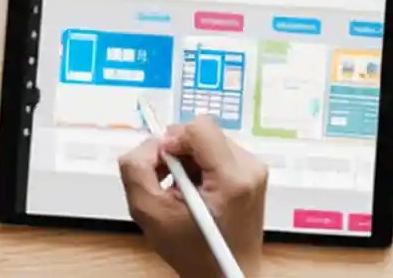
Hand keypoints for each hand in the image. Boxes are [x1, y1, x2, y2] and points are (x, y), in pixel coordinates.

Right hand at [119, 116, 267, 276]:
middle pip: (204, 133)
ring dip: (189, 161)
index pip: (200, 128)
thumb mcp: (149, 213)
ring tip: (183, 191)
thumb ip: (137, 169)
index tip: (164, 163)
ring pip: (209, 142)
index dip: (174, 140)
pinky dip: (201, 167)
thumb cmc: (194, 253)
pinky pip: (218, 153)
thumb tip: (150, 144)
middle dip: (180, 152)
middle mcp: (249, 169)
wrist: (225, 273)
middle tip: (169, 181)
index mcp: (232, 178)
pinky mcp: (252, 174)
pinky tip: (196, 192)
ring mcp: (254, 170)